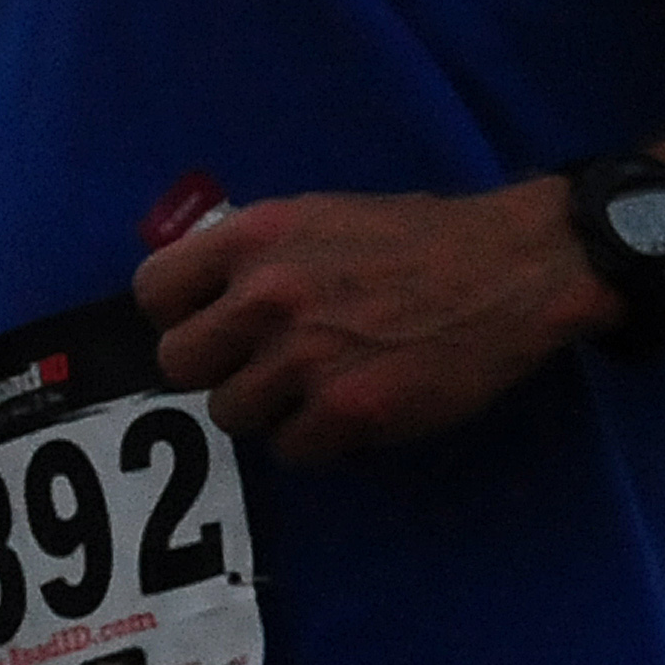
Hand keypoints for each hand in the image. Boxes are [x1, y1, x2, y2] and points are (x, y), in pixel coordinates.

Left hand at [131, 181, 615, 465]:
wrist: (511, 268)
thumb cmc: (414, 238)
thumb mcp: (316, 215)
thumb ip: (251, 252)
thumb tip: (196, 291)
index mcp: (254, 237)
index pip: (153, 291)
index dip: (176, 315)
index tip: (207, 324)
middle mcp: (267, 295)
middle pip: (178, 364)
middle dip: (214, 368)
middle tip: (257, 364)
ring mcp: (305, 357)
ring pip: (230, 414)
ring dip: (266, 408)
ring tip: (313, 386)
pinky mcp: (348, 411)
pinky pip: (290, 449)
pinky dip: (315, 439)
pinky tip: (349, 408)